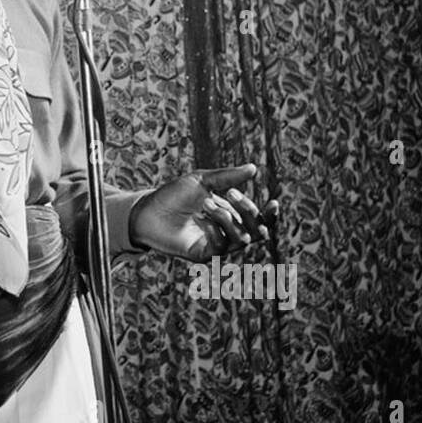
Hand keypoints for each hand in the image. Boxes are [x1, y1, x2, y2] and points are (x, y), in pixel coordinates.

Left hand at [130, 164, 278, 261]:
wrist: (147, 210)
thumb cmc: (172, 195)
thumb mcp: (202, 180)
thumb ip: (227, 177)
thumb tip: (253, 168)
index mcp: (229, 213)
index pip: (257, 218)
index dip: (268, 214)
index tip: (274, 203)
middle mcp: (226, 230)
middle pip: (256, 230)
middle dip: (251, 212)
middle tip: (232, 194)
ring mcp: (216, 243)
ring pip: (243, 238)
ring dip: (230, 218)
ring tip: (209, 204)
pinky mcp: (205, 254)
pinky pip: (224, 246)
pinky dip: (221, 229)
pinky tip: (208, 216)